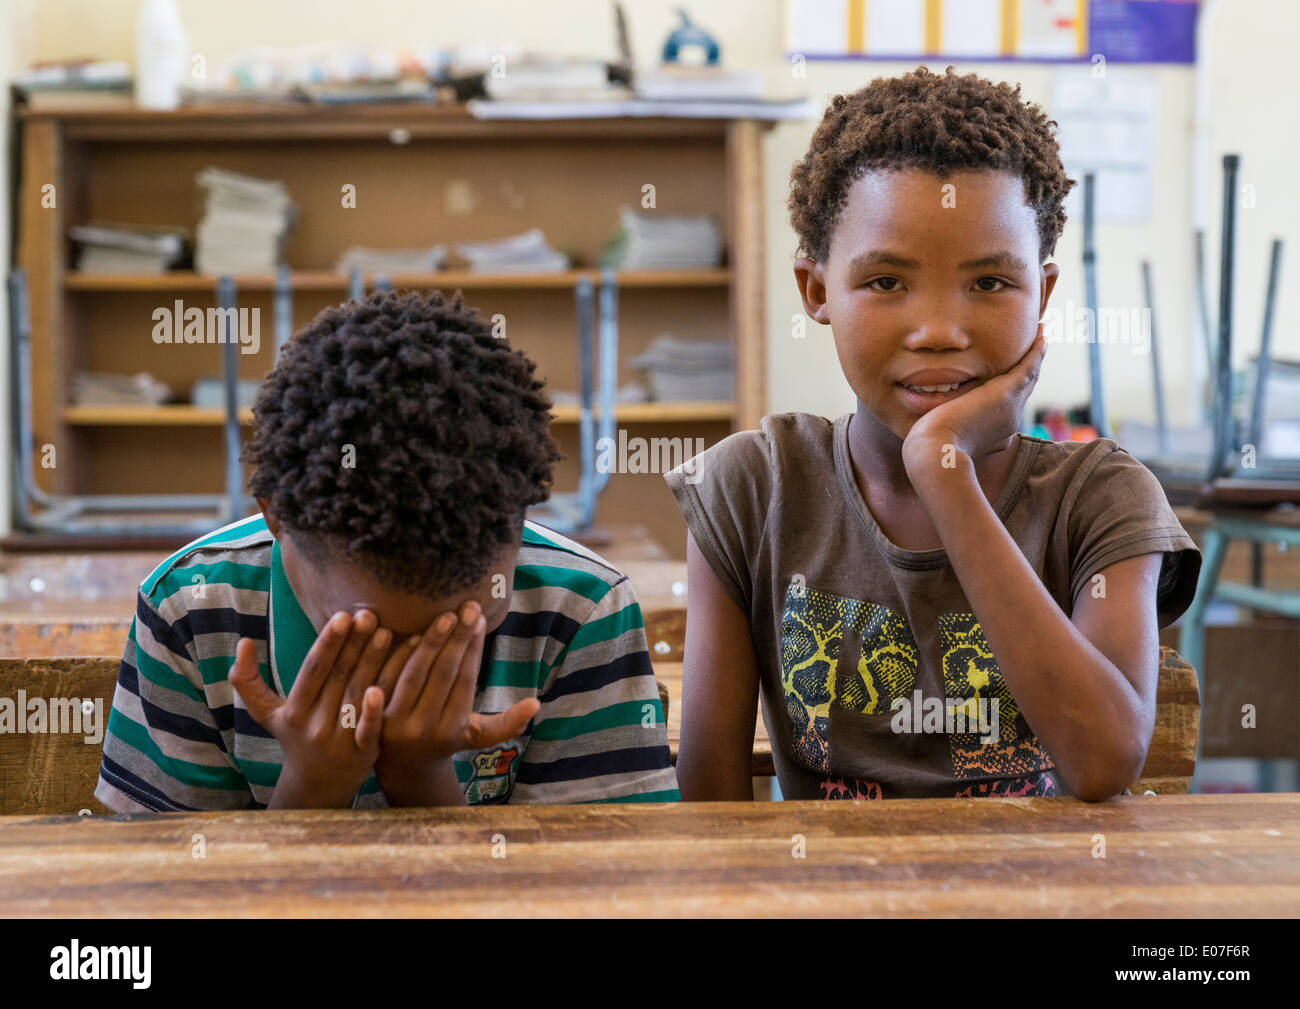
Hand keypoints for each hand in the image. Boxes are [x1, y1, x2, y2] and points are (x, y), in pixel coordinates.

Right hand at [229, 610, 386, 807]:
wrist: (316, 787)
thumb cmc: (294, 738)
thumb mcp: (267, 713)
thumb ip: (248, 680)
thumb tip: (242, 641)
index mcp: (294, 711)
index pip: (313, 670)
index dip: (327, 643)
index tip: (343, 615)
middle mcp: (315, 726)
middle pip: (339, 677)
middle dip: (355, 644)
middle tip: (370, 614)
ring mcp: (339, 741)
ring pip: (358, 695)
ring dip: (375, 662)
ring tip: (388, 633)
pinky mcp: (362, 754)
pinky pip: (369, 730)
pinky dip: (375, 711)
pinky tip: (384, 687)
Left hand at [373, 600, 539, 785]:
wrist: (403, 767)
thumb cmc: (447, 741)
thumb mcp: (477, 737)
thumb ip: (507, 724)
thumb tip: (536, 704)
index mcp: (452, 729)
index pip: (464, 681)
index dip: (473, 649)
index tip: (481, 619)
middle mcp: (424, 727)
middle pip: (442, 674)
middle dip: (457, 638)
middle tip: (468, 607)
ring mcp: (395, 721)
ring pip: (414, 672)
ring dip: (431, 641)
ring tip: (446, 615)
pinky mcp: (374, 712)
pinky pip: (388, 675)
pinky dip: (400, 652)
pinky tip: (415, 632)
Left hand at [902, 326, 1046, 467]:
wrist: (937, 454)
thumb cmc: (928, 449)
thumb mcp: (938, 436)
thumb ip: (942, 426)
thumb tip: (931, 419)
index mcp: (993, 435)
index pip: (1006, 409)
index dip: (1011, 393)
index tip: (1011, 378)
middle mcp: (1008, 423)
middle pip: (1024, 393)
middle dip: (1030, 373)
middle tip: (1038, 351)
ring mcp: (1010, 409)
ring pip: (1029, 379)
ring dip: (1037, 358)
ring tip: (1042, 338)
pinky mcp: (1006, 394)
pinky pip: (1028, 369)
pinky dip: (1036, 353)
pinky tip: (1041, 336)